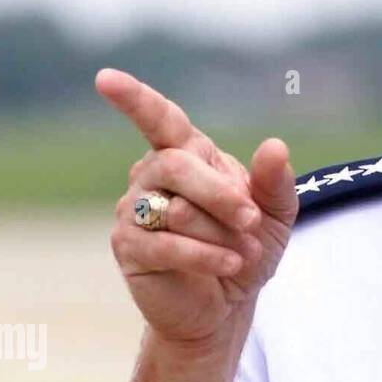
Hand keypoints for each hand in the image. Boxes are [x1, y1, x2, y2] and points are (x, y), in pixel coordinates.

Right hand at [97, 68, 298, 346]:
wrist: (228, 302)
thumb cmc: (248, 247)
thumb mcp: (275, 214)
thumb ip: (276, 182)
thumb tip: (274, 146)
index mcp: (188, 154)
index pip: (160, 119)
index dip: (135, 99)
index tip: (106, 79)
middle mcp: (152, 173)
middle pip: (178, 166)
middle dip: (222, 195)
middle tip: (252, 221)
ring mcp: (134, 210)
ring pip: (177, 209)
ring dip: (221, 234)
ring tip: (241, 252)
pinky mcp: (128, 247)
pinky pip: (166, 244)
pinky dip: (206, 255)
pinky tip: (229, 264)